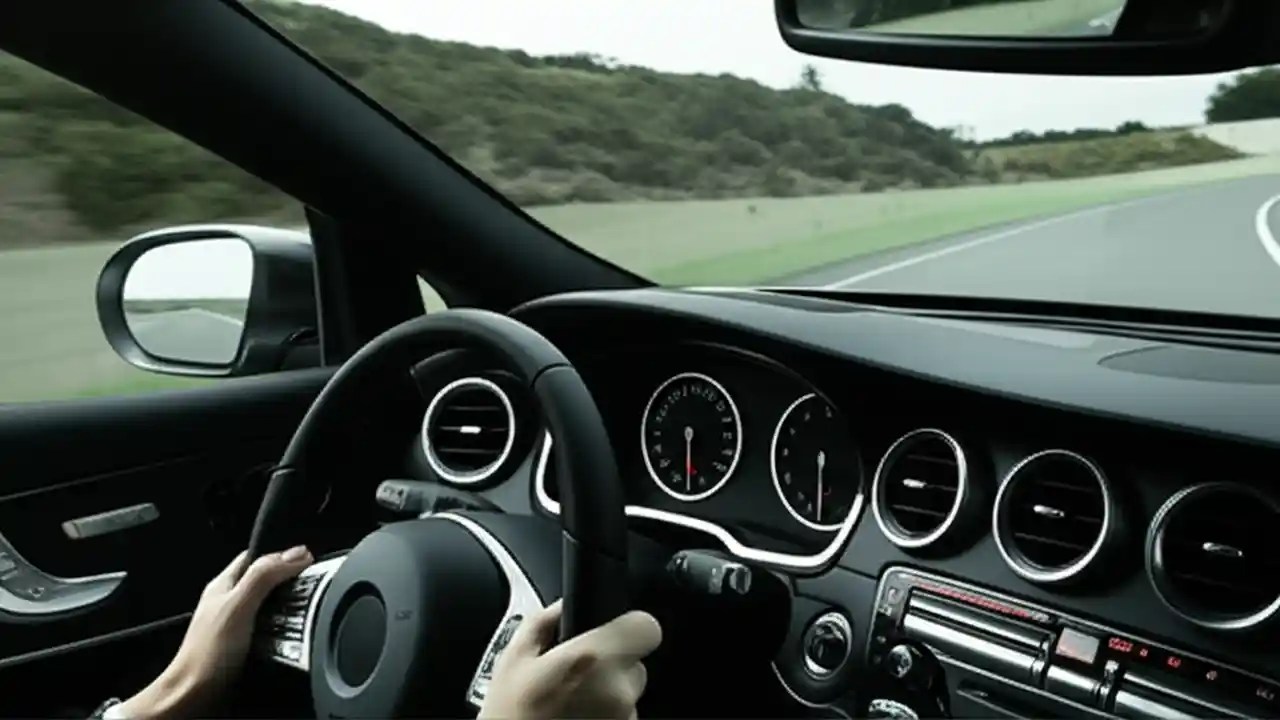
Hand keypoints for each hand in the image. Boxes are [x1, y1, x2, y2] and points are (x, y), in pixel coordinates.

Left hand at [116, 545, 313, 719]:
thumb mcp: (239, 604)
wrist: (193, 695)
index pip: (255, 556)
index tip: (306, 561)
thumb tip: (297, 553)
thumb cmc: (207, 653)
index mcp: (224, 584)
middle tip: (309, 590)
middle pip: (266, 582)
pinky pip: (271, 633)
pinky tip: (293, 639)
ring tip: (304, 614)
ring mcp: (236, 626)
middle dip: (289, 584)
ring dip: (288, 611)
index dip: (280, 555)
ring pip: (270, 608)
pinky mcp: (244, 648)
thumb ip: (265, 575)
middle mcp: (229, 603)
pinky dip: (284, 634)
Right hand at [479, 600, 661, 719]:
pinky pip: (622, 715)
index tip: (613, 632)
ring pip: (628, 692)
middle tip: (577, 675)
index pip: (646, 627)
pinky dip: (605, 714)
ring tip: (571, 701)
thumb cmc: (509, 716)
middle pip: (635, 662)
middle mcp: (617, 691)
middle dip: (612, 664)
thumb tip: (562, 606)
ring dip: (608, 693)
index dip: (630, 626)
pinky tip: (576, 716)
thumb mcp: (513, 660)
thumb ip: (543, 622)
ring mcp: (623, 718)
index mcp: (593, 659)